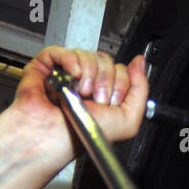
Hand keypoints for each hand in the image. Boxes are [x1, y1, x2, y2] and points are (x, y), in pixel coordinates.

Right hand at [9, 46, 148, 167]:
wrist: (53, 138)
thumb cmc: (82, 137)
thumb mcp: (127, 121)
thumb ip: (141, 91)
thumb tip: (140, 63)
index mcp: (104, 95)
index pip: (121, 70)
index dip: (120, 83)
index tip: (110, 102)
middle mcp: (86, 84)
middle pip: (106, 60)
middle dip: (105, 79)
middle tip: (96, 99)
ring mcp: (67, 75)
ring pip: (87, 54)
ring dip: (89, 72)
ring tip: (81, 92)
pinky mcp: (47, 67)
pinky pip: (62, 50)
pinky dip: (71, 59)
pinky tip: (71, 76)